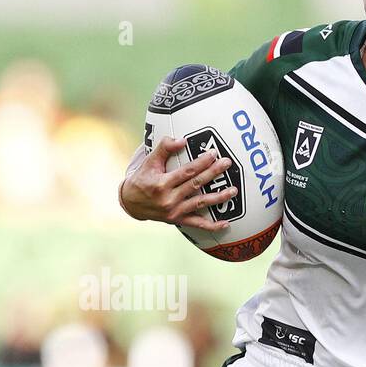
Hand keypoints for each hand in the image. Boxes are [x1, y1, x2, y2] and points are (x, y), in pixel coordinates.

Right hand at [119, 137, 233, 229]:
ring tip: (234, 191)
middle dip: (213, 173)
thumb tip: (182, 140)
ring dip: (219, 198)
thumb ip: (164, 148)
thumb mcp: (149, 162)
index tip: (214, 154)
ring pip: (201, 203)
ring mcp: (175, 211)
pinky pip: (198, 224)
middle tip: (227, 164)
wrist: (131, 203)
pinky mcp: (178, 220)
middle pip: (196, 184)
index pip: (186, 171)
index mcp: (162, 183)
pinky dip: (212, 226)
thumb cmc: (142, 179)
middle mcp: (169, 198)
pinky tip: (226, 224)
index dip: (201, 162)